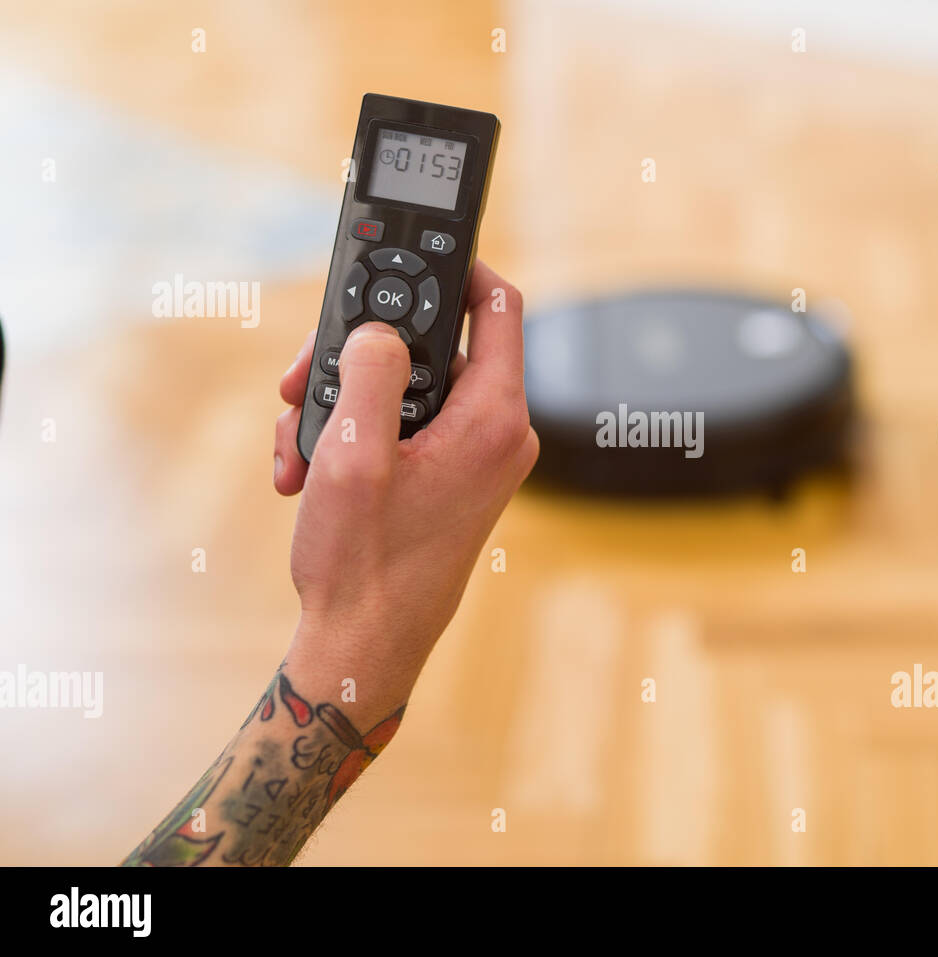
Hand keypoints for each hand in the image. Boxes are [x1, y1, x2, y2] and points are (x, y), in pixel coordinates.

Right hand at [271, 261, 537, 722]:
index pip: (498, 305)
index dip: (456, 265)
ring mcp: (473, 457)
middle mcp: (495, 432)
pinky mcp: (446, 478)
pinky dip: (350, 440)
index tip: (407, 250)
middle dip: (357, 357)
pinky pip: (399, 429)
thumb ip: (371, 371)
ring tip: (298, 452)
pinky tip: (307, 475)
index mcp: (495, 418)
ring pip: (402, 388)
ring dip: (340, 406)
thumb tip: (380, 327)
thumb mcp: (355, 455)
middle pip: (432, 346)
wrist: (364, 647)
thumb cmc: (364, 565)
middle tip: (301, 382)